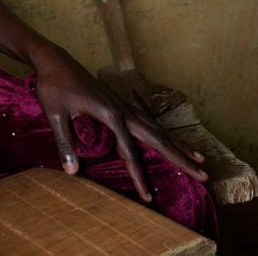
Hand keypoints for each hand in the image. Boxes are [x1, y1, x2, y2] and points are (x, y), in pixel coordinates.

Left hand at [31, 46, 207, 200]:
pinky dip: (162, 131)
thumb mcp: (55, 114)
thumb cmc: (53, 86)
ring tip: (199, 157)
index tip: (148, 197)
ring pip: (157, 128)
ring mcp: (123, 105)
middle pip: (158, 139)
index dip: (139, 177)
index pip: (130, 153)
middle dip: (180, 159)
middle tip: (204, 175)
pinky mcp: (119, 102)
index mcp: (111, 115)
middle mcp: (123, 111)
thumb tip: (72, 172)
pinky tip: (168, 137)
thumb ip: (65, 143)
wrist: (55, 60)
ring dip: (177, 144)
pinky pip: (148, 120)